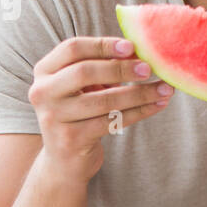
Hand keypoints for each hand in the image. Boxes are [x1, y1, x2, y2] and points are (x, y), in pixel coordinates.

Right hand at [29, 37, 172, 183]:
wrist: (63, 161)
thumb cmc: (79, 113)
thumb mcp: (82, 86)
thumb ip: (101, 67)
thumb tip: (139, 52)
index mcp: (44, 71)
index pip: (73, 48)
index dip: (103, 45)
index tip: (132, 46)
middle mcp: (42, 92)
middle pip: (84, 71)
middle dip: (121, 68)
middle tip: (148, 68)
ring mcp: (54, 117)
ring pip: (103, 100)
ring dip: (138, 93)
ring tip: (164, 88)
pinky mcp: (70, 139)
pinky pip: (112, 121)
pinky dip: (139, 112)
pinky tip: (157, 105)